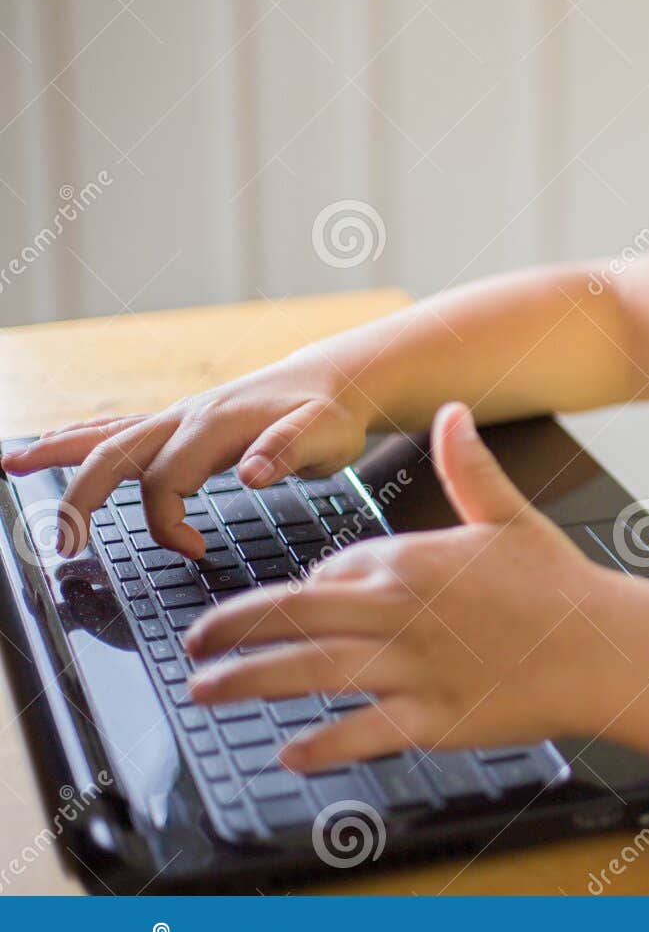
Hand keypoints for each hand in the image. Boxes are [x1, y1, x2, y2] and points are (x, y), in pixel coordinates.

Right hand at [0, 351, 370, 558]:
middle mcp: (187, 417)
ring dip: (58, 453)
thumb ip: (289, 451)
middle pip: (116, 454)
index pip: (165, 481)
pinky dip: (81, 438)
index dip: (169, 524)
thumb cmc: (330, 413)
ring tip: (10, 465)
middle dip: (82, 498)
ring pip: (106, 435)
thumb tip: (249, 475)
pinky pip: (119, 429)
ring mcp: (178, 418)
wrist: (333, 381)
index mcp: (216, 425)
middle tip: (62, 545)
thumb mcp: (326, 436)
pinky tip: (50, 447)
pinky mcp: (180, 424)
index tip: (195, 551)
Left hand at [181, 402, 625, 770]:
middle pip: (291, 616)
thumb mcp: (509, 515)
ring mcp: (411, 668)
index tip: (296, 606)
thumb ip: (469, 464)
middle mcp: (398, 611)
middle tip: (194, 644)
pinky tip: (289, 750)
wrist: (606, 645)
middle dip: (232, 629)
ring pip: (308, 672)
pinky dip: (320, 745)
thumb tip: (453, 410)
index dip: (306, 591)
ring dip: (248, 683)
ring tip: (207, 691)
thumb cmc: (560, 583)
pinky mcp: (432, 718)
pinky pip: (360, 733)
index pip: (328, 573)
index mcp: (409, 560)